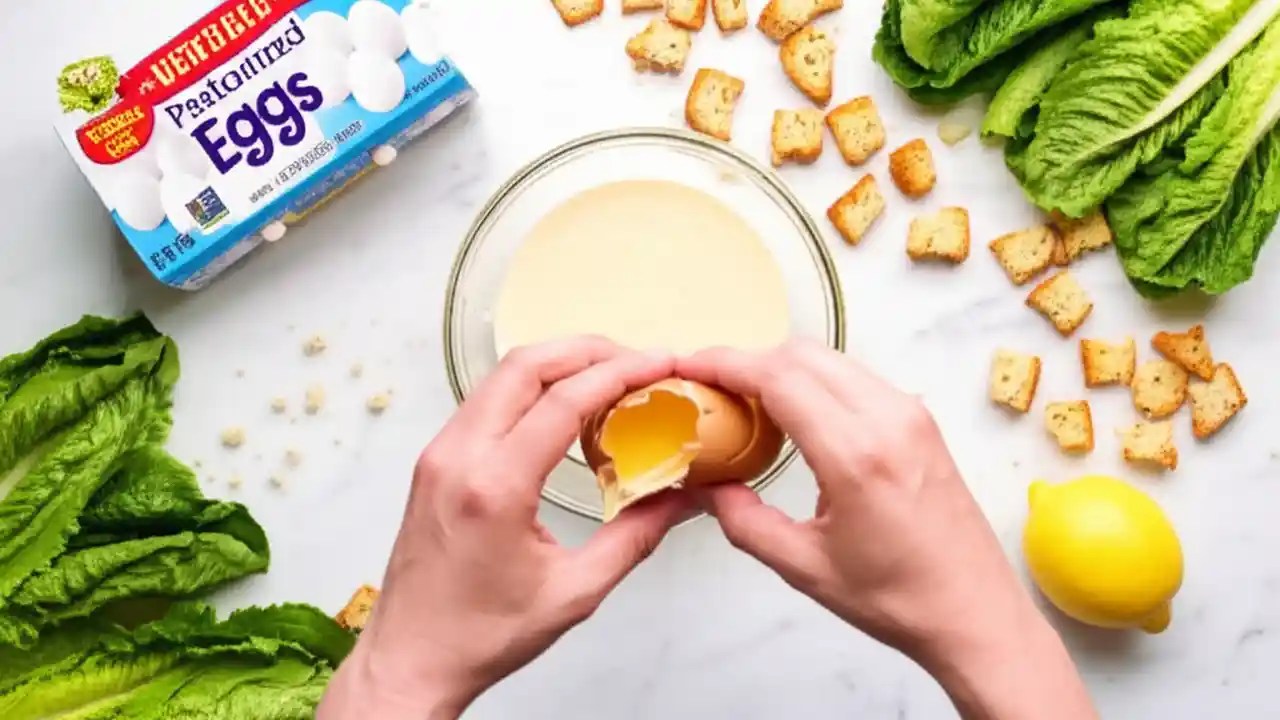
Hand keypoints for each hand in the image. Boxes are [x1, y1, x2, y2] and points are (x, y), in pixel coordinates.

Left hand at [319, 337, 691, 719]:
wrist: (410, 659)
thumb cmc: (480, 636)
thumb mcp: (574, 593)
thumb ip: (636, 538)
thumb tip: (682, 499)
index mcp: (493, 487)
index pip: (563, 400)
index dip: (620, 372)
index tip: (660, 363)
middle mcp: (458, 457)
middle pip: (526, 365)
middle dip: (588, 350)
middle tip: (637, 360)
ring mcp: (438, 455)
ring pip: (501, 377)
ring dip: (557, 364)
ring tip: (609, 377)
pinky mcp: (433, 462)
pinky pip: (485, 401)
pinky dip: (529, 388)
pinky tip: (564, 406)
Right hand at [679, 340, 1095, 719]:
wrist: (976, 614)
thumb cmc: (896, 598)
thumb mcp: (804, 568)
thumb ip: (745, 521)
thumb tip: (706, 487)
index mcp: (856, 455)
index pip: (778, 377)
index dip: (725, 363)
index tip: (688, 365)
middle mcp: (889, 419)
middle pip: (802, 353)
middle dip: (748, 360)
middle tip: (710, 387)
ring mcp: (911, 414)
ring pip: (831, 359)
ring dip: (783, 368)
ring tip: (746, 401)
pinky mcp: (922, 421)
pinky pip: (856, 377)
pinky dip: (816, 380)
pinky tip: (795, 415)